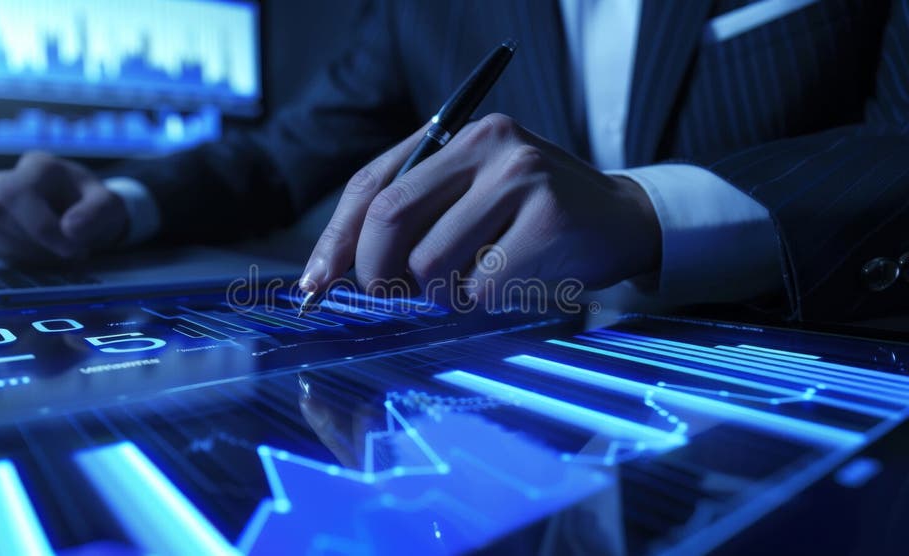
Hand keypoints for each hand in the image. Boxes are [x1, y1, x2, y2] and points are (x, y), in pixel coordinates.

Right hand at [0, 151, 127, 263]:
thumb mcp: (110, 205)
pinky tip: (39, 253)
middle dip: (38, 244)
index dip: (43, 229)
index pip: (19, 195)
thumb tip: (70, 229)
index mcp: (37, 166)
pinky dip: (13, 257)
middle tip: (72, 253)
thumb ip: (97, 212)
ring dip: (29, 254)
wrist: (83, 217)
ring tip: (60, 251)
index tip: (73, 249)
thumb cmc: (94, 207)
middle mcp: (5, 179)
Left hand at [299, 113, 660, 304]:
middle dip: (375, 273)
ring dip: (438, 295)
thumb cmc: (532, 217)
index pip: (373, 184)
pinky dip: (480, 304)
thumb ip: (416, 218)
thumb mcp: (472, 198)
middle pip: (391, 218)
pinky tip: (508, 287)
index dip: (335, 240)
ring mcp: (521, 179)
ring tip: (470, 285)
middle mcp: (488, 145)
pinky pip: (478, 289)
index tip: (315, 285)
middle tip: (390, 298)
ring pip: (432, 262)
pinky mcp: (548, 222)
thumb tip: (337, 273)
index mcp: (459, 135)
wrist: (622, 220)